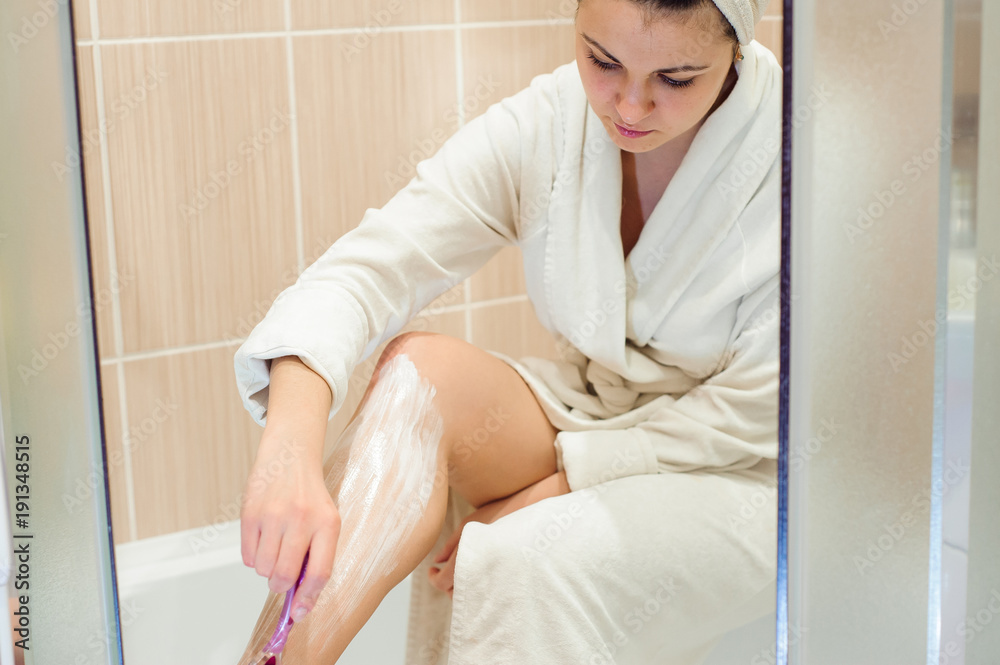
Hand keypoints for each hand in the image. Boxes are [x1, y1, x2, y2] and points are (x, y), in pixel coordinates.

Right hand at [241, 438, 339, 620]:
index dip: (308, 599)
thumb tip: (301, 602)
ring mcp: (273, 515)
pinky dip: (254, 557)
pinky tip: (263, 538)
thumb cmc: (310, 496)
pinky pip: (248, 556)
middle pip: (284, 576)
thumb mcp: (326, 521)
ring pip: (263, 570)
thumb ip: (317, 557)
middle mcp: (301, 519)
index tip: (300, 612)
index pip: (319, 574)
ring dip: (267, 570)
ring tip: (275, 549)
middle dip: (280, 586)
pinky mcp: (250, 513)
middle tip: (281, 578)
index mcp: (327, 524)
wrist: (290, 456)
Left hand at [428, 471, 569, 597]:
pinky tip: (480, 569)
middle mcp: (480, 574)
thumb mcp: (469, 524)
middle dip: (447, 583)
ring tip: (465, 567)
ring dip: (463, 586)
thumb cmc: (500, 513)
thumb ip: (450, 546)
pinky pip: (487, 591)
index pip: (442, 583)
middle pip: (454, 594)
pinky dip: (478, 584)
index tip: (432, 569)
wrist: (535, 514)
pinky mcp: (507, 580)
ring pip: (471, 596)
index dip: (434, 578)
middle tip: (446, 568)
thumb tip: (436, 562)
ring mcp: (494, 580)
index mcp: (467, 559)